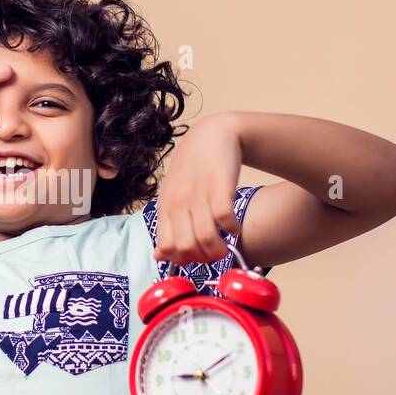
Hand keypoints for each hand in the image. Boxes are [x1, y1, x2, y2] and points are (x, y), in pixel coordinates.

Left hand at [153, 114, 242, 265]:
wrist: (211, 135)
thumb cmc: (192, 170)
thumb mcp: (172, 196)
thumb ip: (166, 226)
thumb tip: (160, 256)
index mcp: (166, 207)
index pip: (166, 247)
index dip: (182, 260)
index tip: (195, 257)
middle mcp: (179, 203)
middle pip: (185, 247)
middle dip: (202, 259)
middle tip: (213, 254)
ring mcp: (199, 194)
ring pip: (204, 238)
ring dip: (218, 250)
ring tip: (226, 246)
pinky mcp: (220, 186)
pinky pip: (225, 218)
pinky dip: (232, 229)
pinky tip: (235, 227)